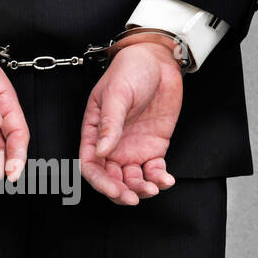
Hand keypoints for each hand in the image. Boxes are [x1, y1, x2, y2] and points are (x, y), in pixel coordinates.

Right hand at [79, 41, 183, 204]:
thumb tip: (103, 151)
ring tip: (154, 187)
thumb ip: (110, 124)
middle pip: (110, 178)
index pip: (91, 165)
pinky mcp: (154, 147)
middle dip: (122, 192)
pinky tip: (166, 180)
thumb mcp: (117, 94)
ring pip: (132, 180)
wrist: (159, 60)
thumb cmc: (130, 70)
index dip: (101, 182)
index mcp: (95, 131)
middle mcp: (112, 144)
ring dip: (142, 189)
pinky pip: (154, 171)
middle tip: (135, 197)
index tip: (116, 190)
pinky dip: (159, 179)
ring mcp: (133, 147)